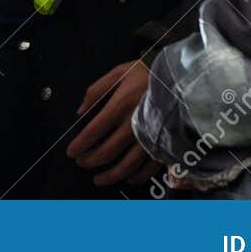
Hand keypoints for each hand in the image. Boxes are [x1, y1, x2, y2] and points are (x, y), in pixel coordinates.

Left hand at [66, 59, 160, 186]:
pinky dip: (137, 176)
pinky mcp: (164, 144)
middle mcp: (133, 125)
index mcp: (119, 106)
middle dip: (91, 160)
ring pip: (127, 165)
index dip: (79, 145)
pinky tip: (128, 179)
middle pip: (108, 152)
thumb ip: (95, 91)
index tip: (71, 152)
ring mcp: (150, 137)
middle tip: (81, 163)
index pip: (93, 132)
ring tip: (99, 179)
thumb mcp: (117, 72)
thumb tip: (80, 112)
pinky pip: (150, 167)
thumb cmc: (145, 72)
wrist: (179, 76)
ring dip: (111, 175)